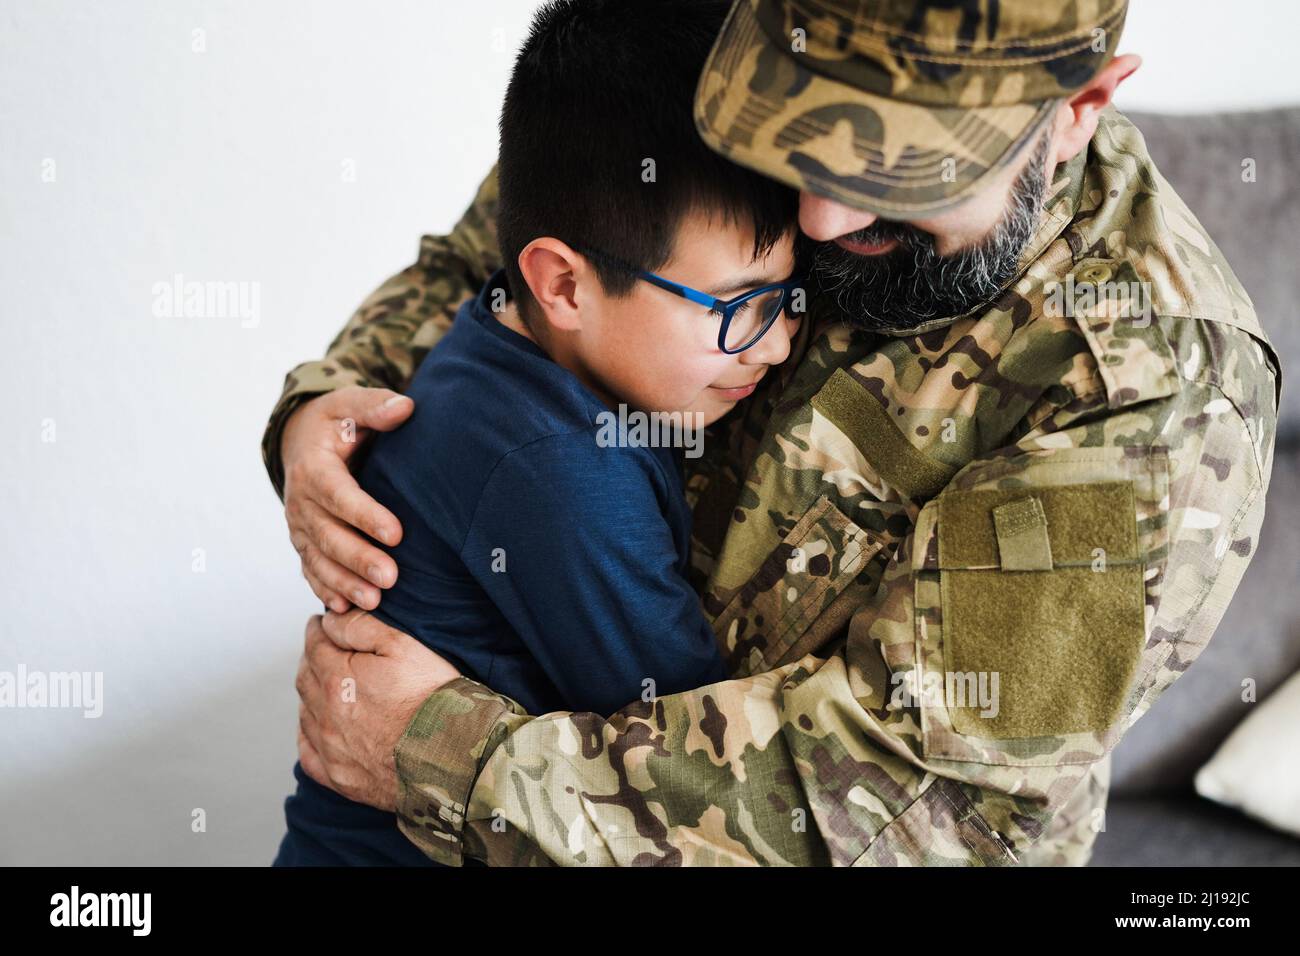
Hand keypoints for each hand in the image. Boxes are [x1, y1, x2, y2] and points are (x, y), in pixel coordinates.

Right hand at [281, 386, 414, 611]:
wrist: (300, 442)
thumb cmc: (335, 423)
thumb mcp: (349, 405)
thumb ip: (374, 405)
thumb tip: (405, 408)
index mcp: (314, 469)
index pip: (339, 495)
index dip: (365, 515)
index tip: (396, 533)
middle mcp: (301, 503)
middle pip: (329, 536)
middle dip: (359, 559)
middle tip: (391, 578)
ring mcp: (300, 528)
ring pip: (319, 560)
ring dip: (345, 583)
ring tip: (374, 601)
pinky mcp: (304, 544)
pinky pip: (311, 571)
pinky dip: (326, 591)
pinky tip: (346, 609)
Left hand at [296, 609, 461, 810]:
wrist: (450, 756)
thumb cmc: (433, 699)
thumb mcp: (404, 647)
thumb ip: (361, 628)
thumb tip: (329, 621)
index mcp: (338, 679)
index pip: (314, 646)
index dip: (316, 630)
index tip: (319, 623)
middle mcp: (326, 715)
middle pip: (305, 679)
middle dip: (310, 659)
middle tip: (320, 650)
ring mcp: (331, 750)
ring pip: (305, 714)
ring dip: (309, 695)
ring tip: (322, 685)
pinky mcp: (340, 778)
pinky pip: (309, 754)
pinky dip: (308, 736)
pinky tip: (318, 729)